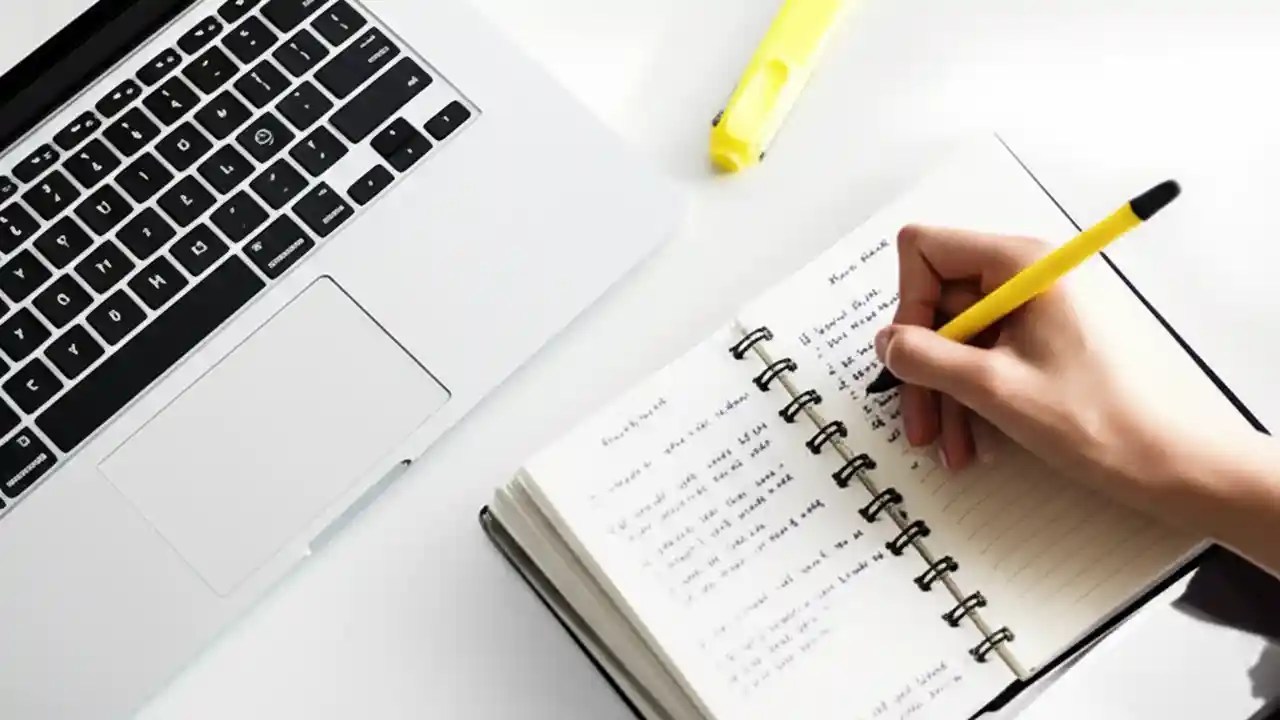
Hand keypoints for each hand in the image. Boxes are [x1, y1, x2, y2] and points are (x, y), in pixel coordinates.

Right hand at [873, 224, 1190, 510]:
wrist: (1176, 461)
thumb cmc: (1104, 420)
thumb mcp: (994, 388)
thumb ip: (925, 358)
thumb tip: (887, 343)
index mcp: (1022, 264)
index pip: (927, 251)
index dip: (908, 306)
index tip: (912, 358)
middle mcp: (1030, 275)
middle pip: (940, 303)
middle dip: (925, 368)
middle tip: (921, 424)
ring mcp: (1041, 307)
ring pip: (962, 338)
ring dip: (947, 393)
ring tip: (952, 446)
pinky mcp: (1050, 339)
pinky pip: (990, 356)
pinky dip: (975, 397)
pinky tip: (978, 440)